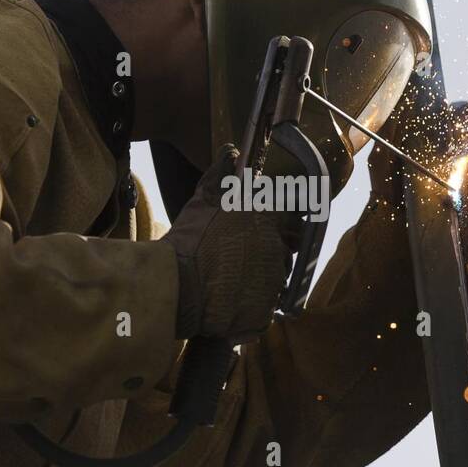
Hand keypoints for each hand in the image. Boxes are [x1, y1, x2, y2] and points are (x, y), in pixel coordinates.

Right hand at [163, 145, 294, 342]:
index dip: (274, 229)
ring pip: (274, 283)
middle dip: (267, 256)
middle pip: (283, 255)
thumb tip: (231, 152)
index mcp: (269, 223)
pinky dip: (250, 307)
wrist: (179, 287)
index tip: (258, 234)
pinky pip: (263, 310)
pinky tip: (230, 301)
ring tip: (231, 281)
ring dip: (259, 281)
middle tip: (239, 260)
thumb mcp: (203, 199)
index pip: (288, 223)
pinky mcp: (263, 315)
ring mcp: (273, 286)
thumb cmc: (191, 241)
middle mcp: (277, 253)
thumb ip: (221, 174)